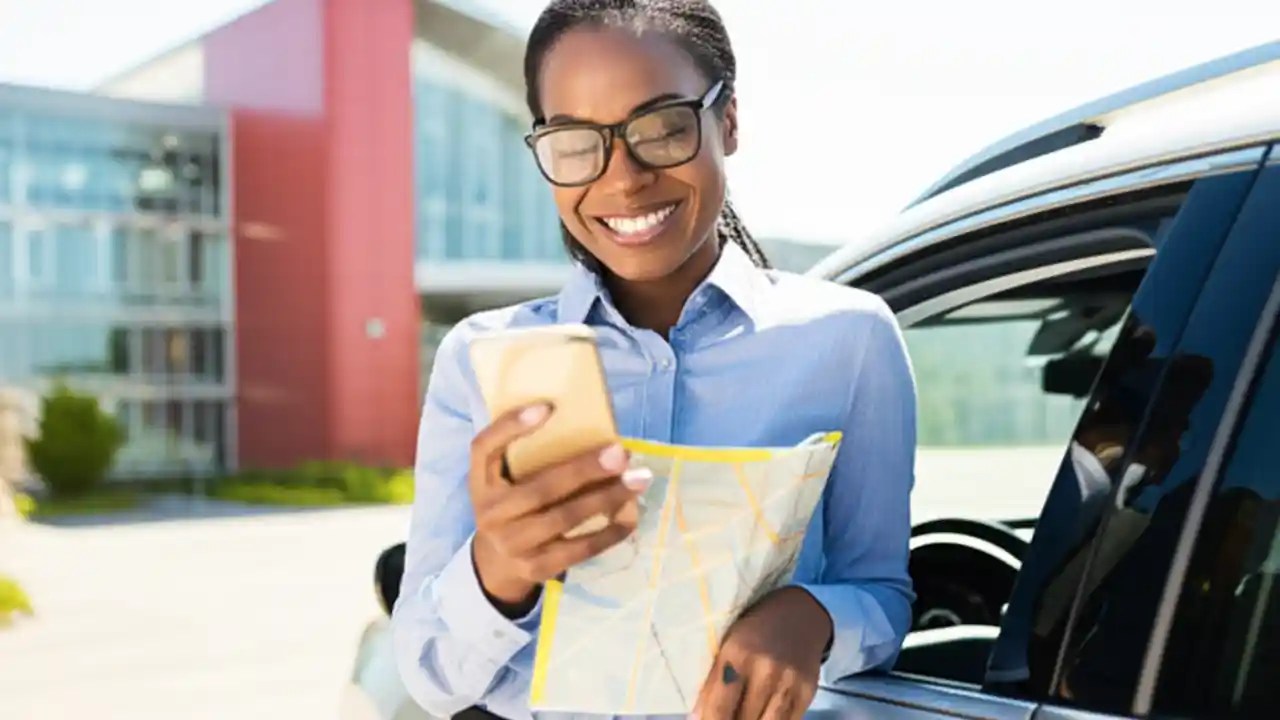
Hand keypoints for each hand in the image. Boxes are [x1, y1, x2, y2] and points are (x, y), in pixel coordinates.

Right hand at [468, 403, 651, 612]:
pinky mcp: (537, 568)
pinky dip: (609, 533)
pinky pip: (578, 550)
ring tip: (638, 480)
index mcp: (480, 481)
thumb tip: (591, 424)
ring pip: (563, 519)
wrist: (497, 562)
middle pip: (539, 489)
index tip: (549, 406)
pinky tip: (630, 516)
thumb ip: (524, 452)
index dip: (512, 426)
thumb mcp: (502, 478)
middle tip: (621, 453)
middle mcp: (490, 513)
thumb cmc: (511, 503)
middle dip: (585, 470)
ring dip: (606, 498)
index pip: (485, 449)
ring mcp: (512, 545)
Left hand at [693, 587, 832, 719]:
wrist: (799, 615)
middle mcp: (765, 670)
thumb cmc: (754, 632)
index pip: (719, 708)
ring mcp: (789, 683)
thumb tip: (696, 717)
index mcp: (737, 654)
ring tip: (743, 716)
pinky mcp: (808, 692)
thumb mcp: (727, 647)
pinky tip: (762, 716)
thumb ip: (713, 682)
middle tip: (725, 718)